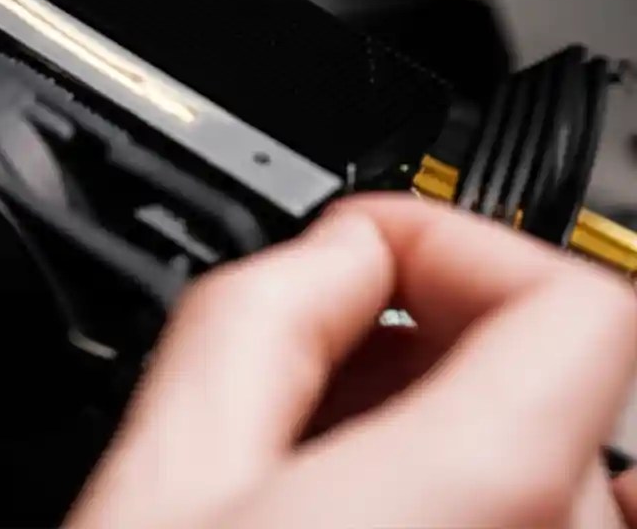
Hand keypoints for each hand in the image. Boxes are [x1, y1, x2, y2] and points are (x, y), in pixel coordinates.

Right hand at [66, 194, 636, 527]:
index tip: (359, 256)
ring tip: (298, 459)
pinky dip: (465, 474)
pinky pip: (541, 518)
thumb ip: (257, 312)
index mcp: (485, 491)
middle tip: (292, 367)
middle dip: (416, 329)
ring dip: (426, 414)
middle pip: (545, 366)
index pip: (574, 294)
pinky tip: (359, 498)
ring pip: (539, 448)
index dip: (453, 241)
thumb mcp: (167, 468)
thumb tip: (330, 250)